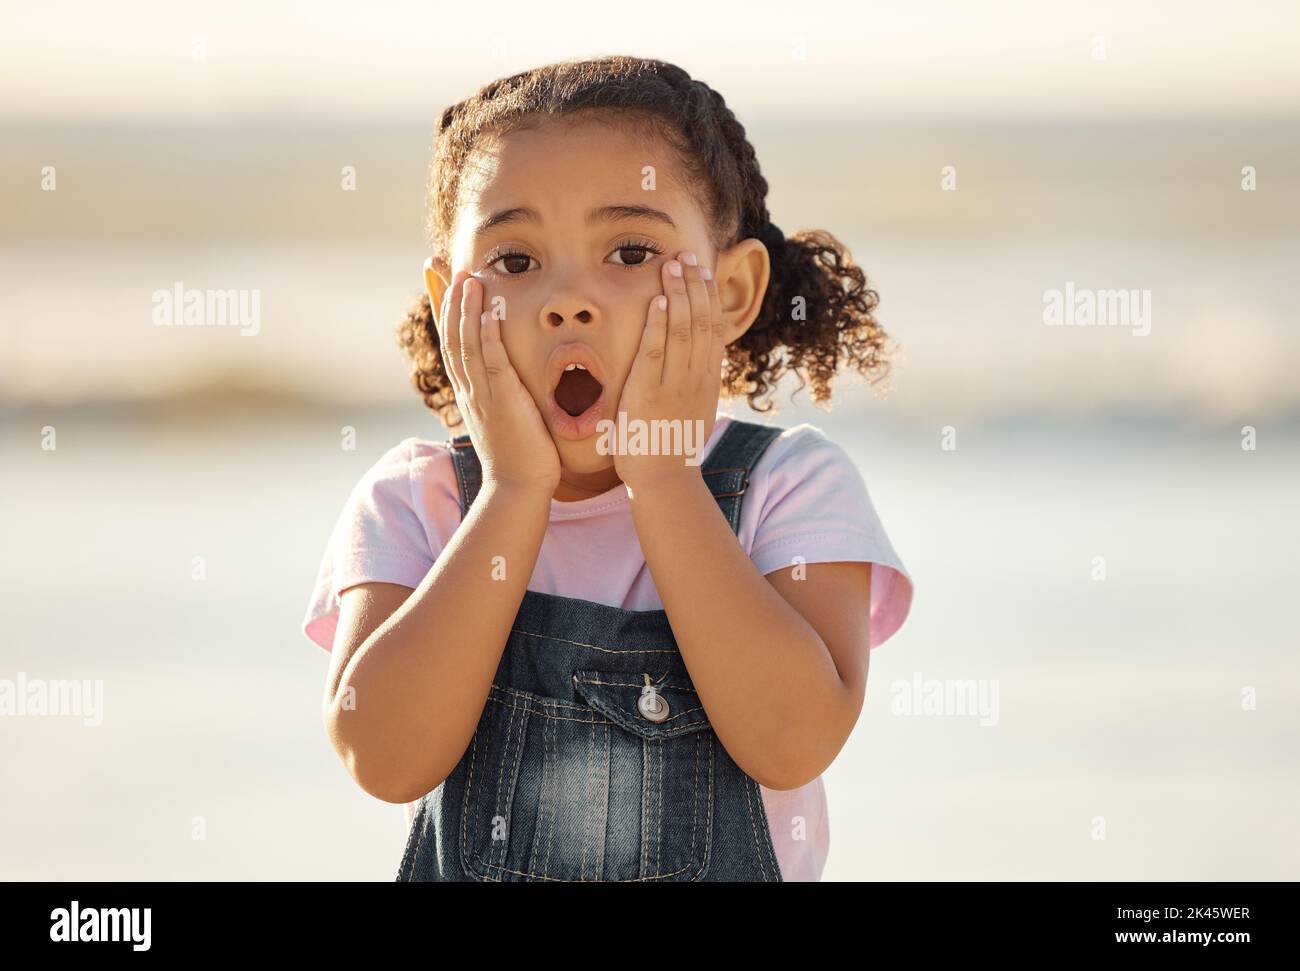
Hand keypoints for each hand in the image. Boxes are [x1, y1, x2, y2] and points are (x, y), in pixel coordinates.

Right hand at [430, 263, 560, 494]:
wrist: (518, 488)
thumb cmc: (519, 455)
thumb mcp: (504, 415)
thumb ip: (501, 391)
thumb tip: (503, 374)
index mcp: (469, 390)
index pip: (450, 340)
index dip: (441, 308)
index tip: (435, 277)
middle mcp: (469, 389)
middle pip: (450, 335)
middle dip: (445, 298)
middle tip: (440, 264)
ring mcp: (482, 395)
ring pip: (466, 344)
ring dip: (465, 309)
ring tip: (465, 277)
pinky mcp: (503, 401)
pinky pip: (493, 361)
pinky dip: (489, 335)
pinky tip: (491, 311)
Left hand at [614, 250, 723, 488]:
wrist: (664, 480)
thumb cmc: (671, 447)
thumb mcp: (692, 410)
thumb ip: (694, 384)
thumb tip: (695, 365)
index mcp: (707, 380)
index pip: (714, 329)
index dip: (709, 297)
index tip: (703, 271)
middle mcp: (696, 378)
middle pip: (701, 321)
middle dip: (694, 285)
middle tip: (687, 256)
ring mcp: (674, 384)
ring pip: (682, 330)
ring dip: (677, 294)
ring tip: (672, 266)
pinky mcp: (649, 392)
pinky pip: (655, 351)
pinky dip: (657, 323)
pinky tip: (656, 299)